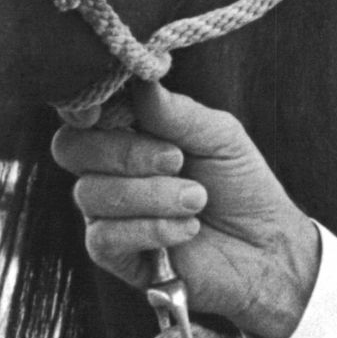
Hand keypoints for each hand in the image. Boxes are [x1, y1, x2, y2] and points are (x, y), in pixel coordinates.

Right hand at [50, 79, 320, 337]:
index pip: (86, 114)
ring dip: (151, 195)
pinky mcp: (116, 255)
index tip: (105, 111)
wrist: (264, 248)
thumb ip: (177, 112)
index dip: (87, 107)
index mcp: (130, 132)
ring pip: (91, 194)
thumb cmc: (241, 185)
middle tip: (177, 160)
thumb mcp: (220, 136)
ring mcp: (109, 213)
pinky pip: (104, 237)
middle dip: (125, 152)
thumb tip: (140, 82)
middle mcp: (110, 170)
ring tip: (196, 199)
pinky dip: (151, 228)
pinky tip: (187, 229)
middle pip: (72, 149)